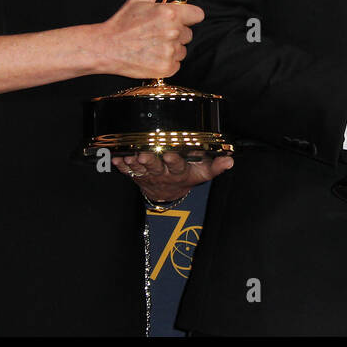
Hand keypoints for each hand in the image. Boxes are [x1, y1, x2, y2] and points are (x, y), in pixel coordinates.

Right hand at [95, 0, 203, 78]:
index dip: (188, 16)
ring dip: (172, 48)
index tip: (178, 19)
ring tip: (152, 44)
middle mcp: (173, 32)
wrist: (106, 47)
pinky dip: (166, 62)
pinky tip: (152, 55)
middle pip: (189, 33)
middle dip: (176, 32)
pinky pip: (176, 63)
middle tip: (156, 32)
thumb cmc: (123, 22)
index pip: (198, 15)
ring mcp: (170, 51)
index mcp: (170, 13)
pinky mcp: (167, 67)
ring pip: (182, 49)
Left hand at [114, 150, 233, 204]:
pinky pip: (127, 172)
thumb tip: (230, 160)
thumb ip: (216, 166)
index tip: (169, 154)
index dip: (173, 161)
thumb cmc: (187, 176)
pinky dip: (121, 166)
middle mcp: (163, 173)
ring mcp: (148, 175)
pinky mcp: (137, 175)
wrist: (168, 193)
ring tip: (128, 156)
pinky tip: (116, 159)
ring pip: (140, 169)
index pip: (177, 166)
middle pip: (155, 167)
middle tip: (144, 154)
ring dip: (133, 163)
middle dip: (149, 161)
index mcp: (180, 171)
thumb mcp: (204, 173)